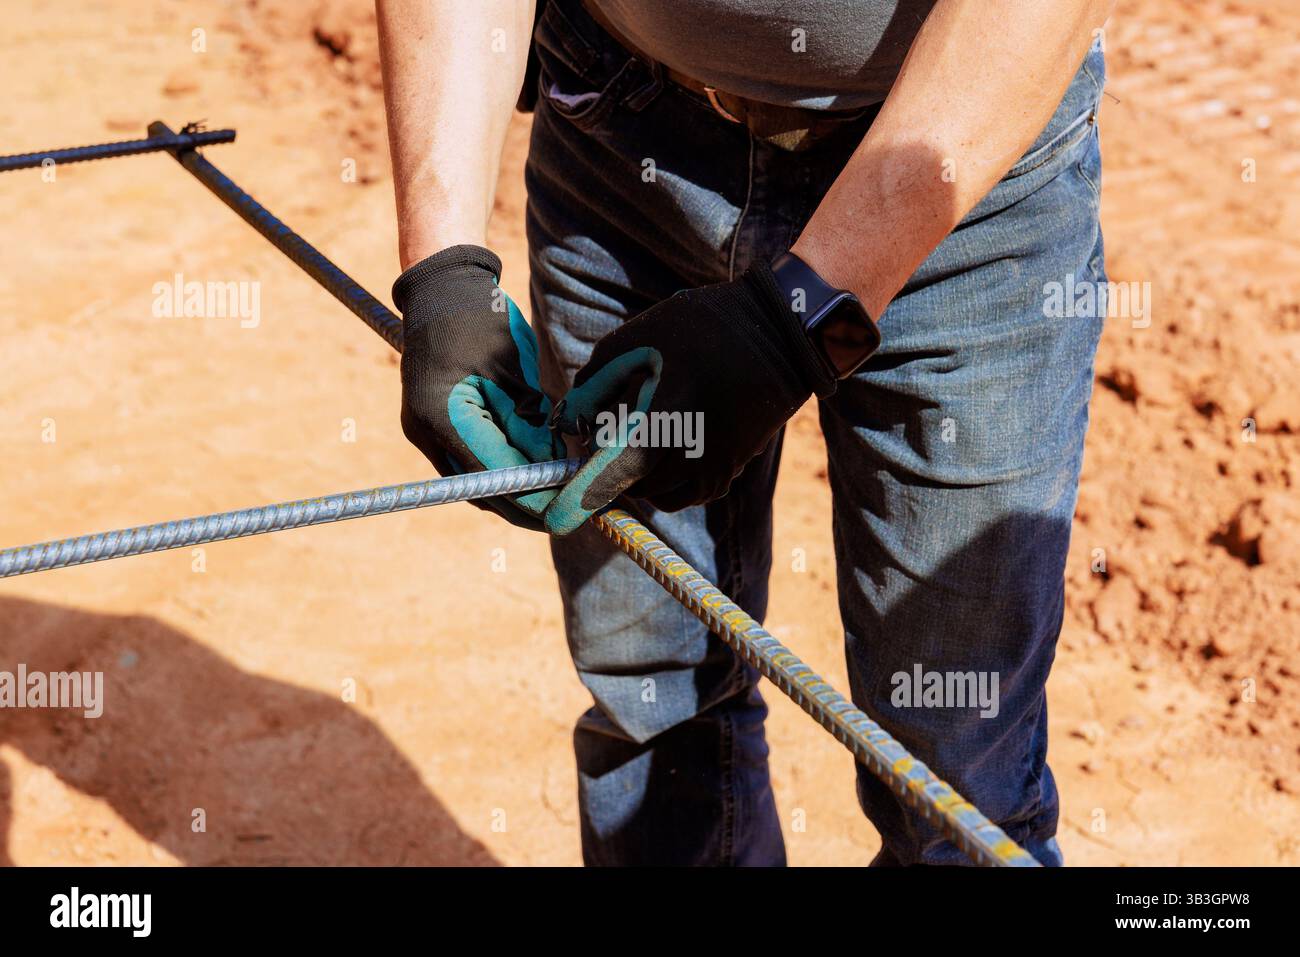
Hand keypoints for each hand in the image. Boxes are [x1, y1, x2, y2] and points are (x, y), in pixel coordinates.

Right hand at [396, 244, 562, 530]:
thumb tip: (552, 465)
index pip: (491, 475)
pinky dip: (500, 470)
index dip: (529, 497)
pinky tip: (533, 473)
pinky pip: (469, 461)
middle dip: (523, 504)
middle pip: (480, 488)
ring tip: (554, 497)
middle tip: (564, 514)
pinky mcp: (433, 427)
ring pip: (475, 480)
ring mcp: (425, 432)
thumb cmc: (479, 319)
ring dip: (512, 491)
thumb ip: (529, 419)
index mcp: (441, 415)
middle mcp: (425, 431)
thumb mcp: (514, 368)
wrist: (442, 288)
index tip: (563, 509)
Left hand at [544, 261, 836, 535]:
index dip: (581, 499)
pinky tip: (662, 453)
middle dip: (603, 469)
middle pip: (627, 482)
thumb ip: (592, 385)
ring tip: (636, 440)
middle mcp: (688, 450)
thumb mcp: (632, 339)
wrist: (775, 336)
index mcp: (661, 413)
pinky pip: (682, 495)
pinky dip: (662, 484)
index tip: (556, 519)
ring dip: (633, 476)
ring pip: (652, 493)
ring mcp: (709, 466)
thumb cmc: (697, 329)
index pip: (613, 471)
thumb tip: (570, 424)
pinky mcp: (725, 472)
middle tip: (597, 441)